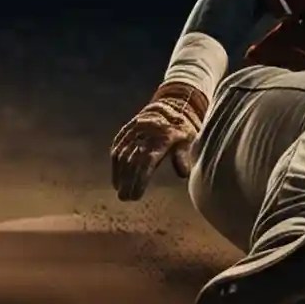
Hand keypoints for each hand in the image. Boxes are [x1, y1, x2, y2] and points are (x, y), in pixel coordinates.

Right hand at [111, 83, 207, 200]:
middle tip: (126, 198)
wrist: (171, 105)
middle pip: (132, 161)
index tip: (136, 195)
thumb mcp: (189, 139)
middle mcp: (145, 134)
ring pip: (122, 156)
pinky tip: (116, 179)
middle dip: (128, 181)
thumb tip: (183, 174)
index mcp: (162, 137)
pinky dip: (115, 165)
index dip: (140, 179)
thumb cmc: (182, 128)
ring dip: (120, 175)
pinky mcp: (125, 131)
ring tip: (121, 192)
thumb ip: (183, 155)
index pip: (147, 162)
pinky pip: (117, 148)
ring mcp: (133, 132)